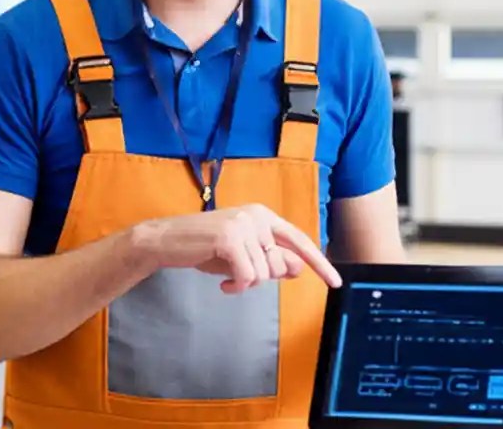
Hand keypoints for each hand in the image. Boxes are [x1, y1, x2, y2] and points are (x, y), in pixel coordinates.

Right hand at [134, 204, 342, 293]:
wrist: (166, 241)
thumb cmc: (206, 249)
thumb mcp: (244, 255)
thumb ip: (271, 259)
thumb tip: (298, 268)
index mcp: (264, 216)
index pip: (300, 241)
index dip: (319, 263)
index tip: (336, 282)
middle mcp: (257, 215)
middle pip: (280, 265)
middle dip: (261, 279)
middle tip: (237, 274)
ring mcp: (243, 224)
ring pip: (263, 275)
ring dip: (245, 283)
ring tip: (226, 275)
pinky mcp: (229, 237)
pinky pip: (248, 277)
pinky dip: (237, 287)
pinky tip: (223, 284)